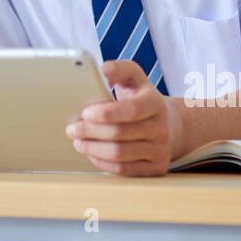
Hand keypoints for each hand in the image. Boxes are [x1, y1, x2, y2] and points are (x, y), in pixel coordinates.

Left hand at [64, 60, 182, 176]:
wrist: (168, 124)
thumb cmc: (141, 98)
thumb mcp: (133, 78)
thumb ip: (119, 70)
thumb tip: (104, 70)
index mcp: (156, 103)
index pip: (131, 110)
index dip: (105, 113)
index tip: (84, 113)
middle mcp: (162, 129)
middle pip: (119, 134)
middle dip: (90, 132)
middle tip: (72, 129)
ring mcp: (161, 151)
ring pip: (119, 155)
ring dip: (92, 148)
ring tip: (78, 141)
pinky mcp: (156, 168)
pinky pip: (124, 170)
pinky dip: (103, 162)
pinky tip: (92, 153)